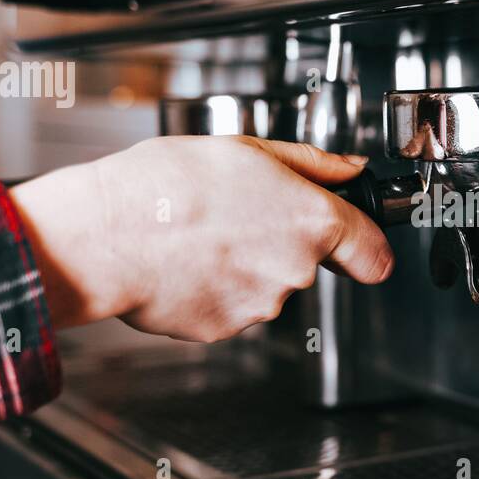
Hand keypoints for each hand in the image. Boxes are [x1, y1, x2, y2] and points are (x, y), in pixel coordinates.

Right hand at [10, 136, 392, 340]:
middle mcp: (294, 270)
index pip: (373, 251)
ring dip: (243, 264)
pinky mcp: (223, 328)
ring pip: (266, 284)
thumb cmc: (166, 185)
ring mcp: (259, 305)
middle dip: (279, 241)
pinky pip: (229, 305)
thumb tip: (350, 170)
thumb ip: (312, 164)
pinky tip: (184, 261)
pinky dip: (212, 288)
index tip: (365, 249)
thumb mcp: (247, 149)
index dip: (370, 248)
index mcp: (310, 222)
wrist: (105, 235)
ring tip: (199, 234)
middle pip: (306, 261)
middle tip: (235, 213)